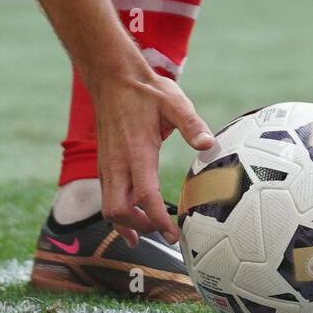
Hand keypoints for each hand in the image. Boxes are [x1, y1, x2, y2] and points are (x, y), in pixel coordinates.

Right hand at [93, 67, 214, 245]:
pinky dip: (118, 212)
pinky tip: (133, 215)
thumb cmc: (145, 90)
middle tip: (162, 233)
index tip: (173, 235)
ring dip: (126, 224)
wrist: (112, 77)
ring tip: (148, 232)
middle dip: (139, 227)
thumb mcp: (173, 101)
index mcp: (137, 151)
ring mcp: (107, 164)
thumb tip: (209, 144)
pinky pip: (106, 196)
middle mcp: (117, 163)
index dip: (158, 221)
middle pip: (118, 211)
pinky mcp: (103, 163)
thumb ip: (191, 124)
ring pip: (108, 207)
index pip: (144, 197)